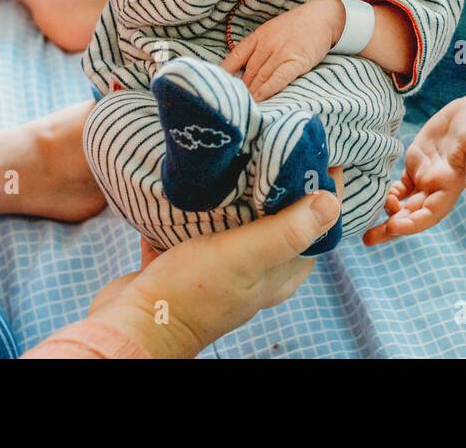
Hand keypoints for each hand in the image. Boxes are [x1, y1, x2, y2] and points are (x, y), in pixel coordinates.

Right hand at [90, 166, 344, 357]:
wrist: (131, 323)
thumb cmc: (191, 293)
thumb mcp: (245, 256)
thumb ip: (287, 230)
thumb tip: (333, 201)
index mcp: (279, 274)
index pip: (315, 226)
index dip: (322, 190)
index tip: (317, 150)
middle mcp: (255, 272)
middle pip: (279, 219)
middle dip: (280, 183)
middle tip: (278, 141)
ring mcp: (220, 268)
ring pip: (239, 221)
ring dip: (238, 192)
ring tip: (240, 151)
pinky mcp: (186, 261)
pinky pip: (199, 224)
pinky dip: (199, 204)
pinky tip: (197, 179)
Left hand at [220, 0, 343, 100]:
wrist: (322, 17)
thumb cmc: (296, 27)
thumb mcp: (271, 31)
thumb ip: (257, 47)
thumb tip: (241, 69)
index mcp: (258, 36)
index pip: (235, 56)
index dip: (225, 72)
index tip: (216, 85)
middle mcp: (267, 44)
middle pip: (248, 71)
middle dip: (240, 89)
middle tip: (231, 103)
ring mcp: (282, 52)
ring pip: (261, 77)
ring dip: (251, 93)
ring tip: (244, 107)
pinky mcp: (297, 61)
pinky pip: (279, 78)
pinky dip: (268, 90)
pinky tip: (260, 99)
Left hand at [362, 94, 465, 246]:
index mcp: (450, 187)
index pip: (429, 213)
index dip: (412, 223)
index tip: (393, 226)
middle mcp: (436, 187)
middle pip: (412, 214)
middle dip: (391, 228)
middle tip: (368, 238)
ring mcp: (425, 176)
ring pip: (403, 203)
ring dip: (387, 215)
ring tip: (364, 228)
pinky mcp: (416, 163)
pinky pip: (400, 186)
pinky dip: (387, 194)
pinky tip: (373, 197)